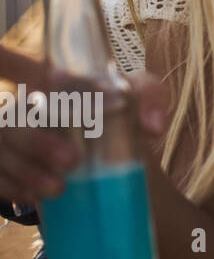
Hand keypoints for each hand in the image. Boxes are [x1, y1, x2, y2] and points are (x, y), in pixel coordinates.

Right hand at [0, 44, 169, 204]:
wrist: (117, 170)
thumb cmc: (123, 120)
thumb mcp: (140, 98)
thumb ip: (150, 96)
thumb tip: (153, 125)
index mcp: (49, 81)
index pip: (10, 63)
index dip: (4, 62)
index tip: (17, 74)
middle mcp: (24, 107)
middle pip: (10, 117)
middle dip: (34, 140)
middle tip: (72, 161)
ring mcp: (11, 138)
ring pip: (1, 146)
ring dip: (25, 169)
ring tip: (59, 188)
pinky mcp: (7, 167)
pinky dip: (13, 186)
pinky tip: (37, 196)